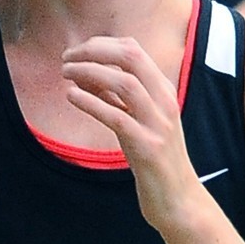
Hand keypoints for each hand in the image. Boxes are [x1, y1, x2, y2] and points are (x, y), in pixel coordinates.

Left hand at [61, 36, 197, 231]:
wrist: (178, 198)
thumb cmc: (154, 159)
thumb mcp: (137, 121)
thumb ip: (115, 97)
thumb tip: (82, 74)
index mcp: (164, 91)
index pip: (134, 50)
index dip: (101, 44)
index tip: (77, 51)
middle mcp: (164, 102)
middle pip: (131, 58)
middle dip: (94, 51)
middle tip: (67, 58)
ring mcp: (158, 124)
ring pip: (125, 83)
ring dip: (90, 72)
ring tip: (66, 73)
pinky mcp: (147, 147)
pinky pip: (117, 117)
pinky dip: (92, 102)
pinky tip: (71, 96)